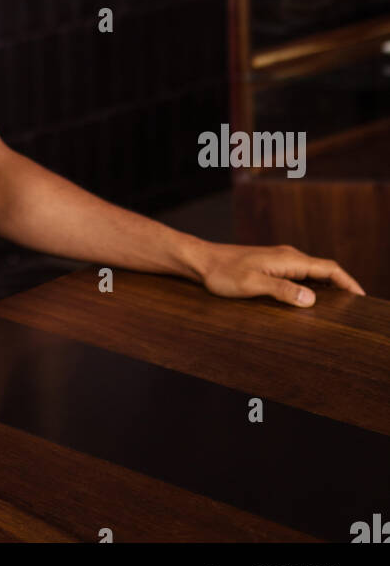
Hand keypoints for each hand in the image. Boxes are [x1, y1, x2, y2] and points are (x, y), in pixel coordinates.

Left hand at [196, 242, 366, 306]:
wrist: (202, 261)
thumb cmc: (223, 273)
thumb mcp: (252, 284)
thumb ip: (282, 290)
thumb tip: (311, 300)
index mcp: (289, 259)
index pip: (329, 268)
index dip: (348, 283)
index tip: (362, 298)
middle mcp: (288, 256)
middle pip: (324, 271)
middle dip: (342, 287)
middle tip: (355, 308)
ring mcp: (280, 260)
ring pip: (312, 274)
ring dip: (327, 288)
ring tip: (339, 308)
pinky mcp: (271, 266)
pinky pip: (300, 276)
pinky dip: (312, 287)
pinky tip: (310, 301)